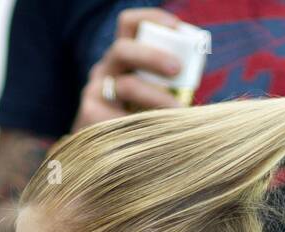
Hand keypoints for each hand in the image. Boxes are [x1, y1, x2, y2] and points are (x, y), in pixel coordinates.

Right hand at [73, 7, 184, 131]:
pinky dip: (147, 125)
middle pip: (123, 49)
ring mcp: (94, 92)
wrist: (97, 160)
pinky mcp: (90, 116)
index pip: (129, 24)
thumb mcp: (149, 97)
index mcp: (120, 59)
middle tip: (178, 69)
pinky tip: (157, 137)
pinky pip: (124, 117)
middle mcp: (104, 70)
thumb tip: (195, 71)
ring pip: (128, 85)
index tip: (177, 27)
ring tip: (179, 111)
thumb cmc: (133, 124)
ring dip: (158, 97)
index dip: (151, 18)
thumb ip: (166, 82)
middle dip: (154, 56)